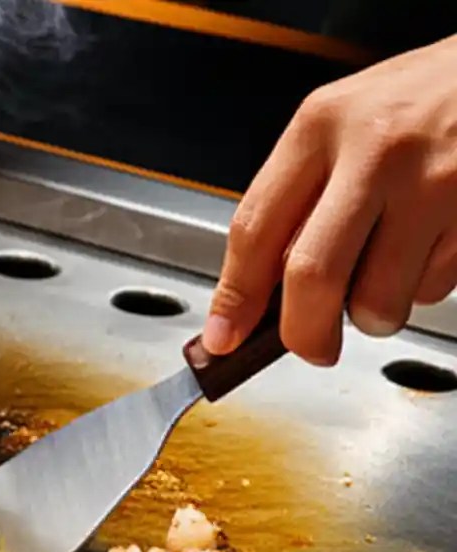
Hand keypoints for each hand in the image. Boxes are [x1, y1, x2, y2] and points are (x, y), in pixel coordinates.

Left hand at [203, 34, 456, 365]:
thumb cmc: (417, 98)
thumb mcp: (340, 122)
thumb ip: (298, 195)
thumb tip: (259, 289)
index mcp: (321, 126)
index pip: (256, 228)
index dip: (234, 295)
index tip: (222, 335)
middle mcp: (376, 153)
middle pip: (313, 275)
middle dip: (304, 332)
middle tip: (310, 346)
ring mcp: (435, 185)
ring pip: (380, 298)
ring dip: (372, 314)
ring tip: (382, 276)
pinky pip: (434, 288)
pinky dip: (420, 288)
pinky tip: (427, 245)